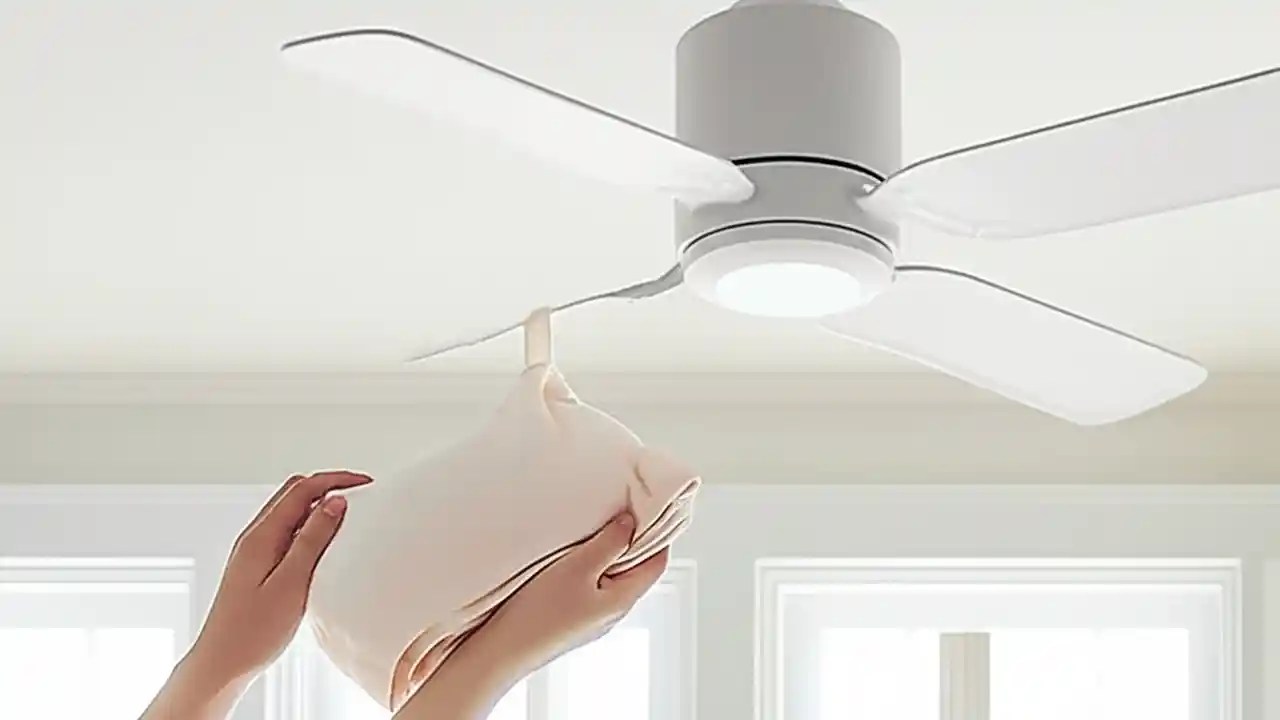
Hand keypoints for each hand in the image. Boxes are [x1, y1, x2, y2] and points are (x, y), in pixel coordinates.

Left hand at [194, 470, 372, 679]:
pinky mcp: (260, 567)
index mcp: (261, 536)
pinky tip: (327, 546)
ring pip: (291, 512)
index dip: (335, 480)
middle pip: (294, 493)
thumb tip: (334, 502)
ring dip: (320, 507)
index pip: (301, 489)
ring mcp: (256, 552)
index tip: (366, 484)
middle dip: (328, 486)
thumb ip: (312, 540)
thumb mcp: (291, 583)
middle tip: (361, 496)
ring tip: (350, 518)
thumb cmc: (252, 632)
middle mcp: (255, 537)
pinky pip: (289, 533)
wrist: (222, 664)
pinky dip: (312, 528)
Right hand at [395, 511, 668, 718]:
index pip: (657, 561)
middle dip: (630, 539)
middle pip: (635, 568)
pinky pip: (591, 587)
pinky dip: (589, 566)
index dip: (656, 532)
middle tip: (617, 510)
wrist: (501, 651)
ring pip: (611, 577)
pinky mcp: (571, 619)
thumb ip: (608, 543)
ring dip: (607, 552)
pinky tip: (571, 555)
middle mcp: (613, 612)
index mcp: (622, 599)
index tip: (646, 506)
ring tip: (593, 528)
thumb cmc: (539, 612)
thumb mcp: (578, 567)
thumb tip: (630, 523)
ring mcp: (592, 618)